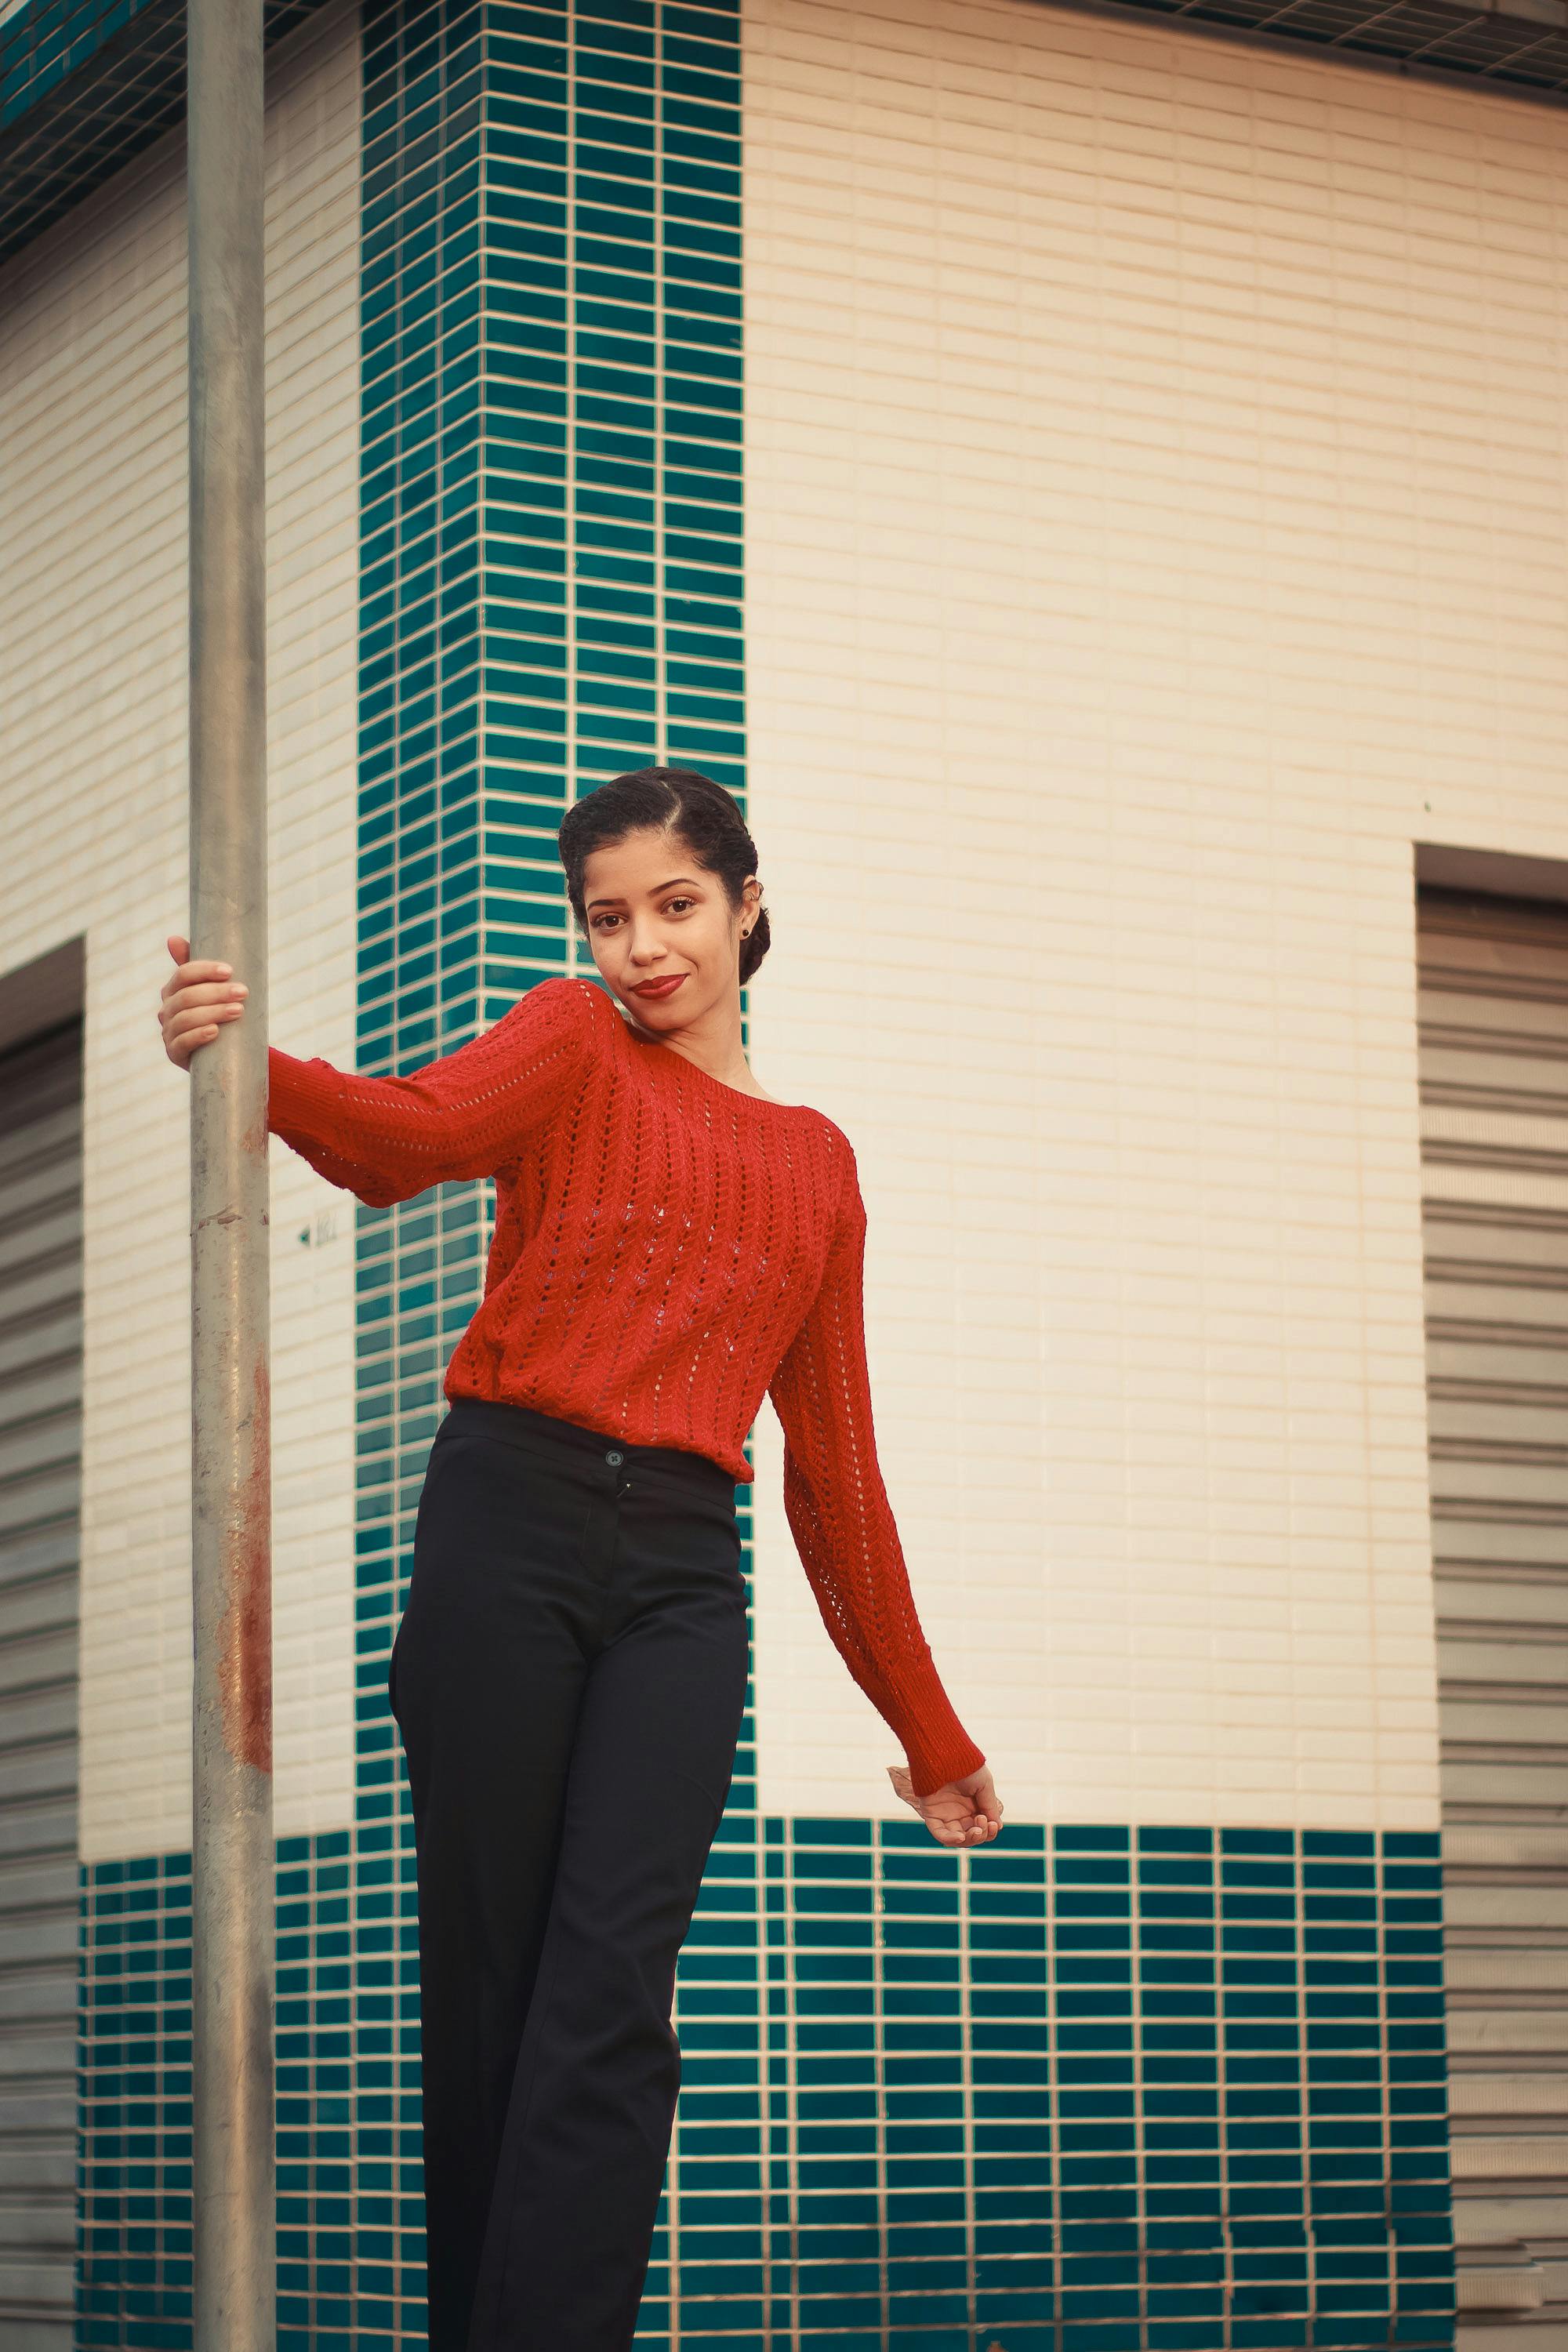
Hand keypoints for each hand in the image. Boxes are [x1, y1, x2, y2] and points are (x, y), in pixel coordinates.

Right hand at [160, 933, 248, 1068]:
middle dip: (216, 993)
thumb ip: (200, 968)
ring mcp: (169, 1032)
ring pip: (186, 1019)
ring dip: (213, 1012)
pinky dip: (198, 1036)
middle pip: (187, 996)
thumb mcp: (212, 990)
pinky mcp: (174, 1053)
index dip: (205, 971)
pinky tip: (215, 1031)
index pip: (184, 974)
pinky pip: (182, 1043)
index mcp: (173, 990)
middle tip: (243, 992)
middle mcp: (167, 1010)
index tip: (230, 971)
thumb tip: (172, 939)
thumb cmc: (216, 1014)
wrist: (219, 1053)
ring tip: (238, 1010)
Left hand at [887, 1762, 1002, 1847]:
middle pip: (972, 1836)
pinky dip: (950, 1839)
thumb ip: (990, 1806)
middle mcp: (959, 1812)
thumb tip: (998, 1826)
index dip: (990, 1831)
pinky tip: (960, 1837)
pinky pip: (940, 1833)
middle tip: (983, 1821)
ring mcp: (945, 1814)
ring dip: (969, 1840)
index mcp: (973, 1806)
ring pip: (958, 1838)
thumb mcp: (984, 1786)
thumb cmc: (965, 1766)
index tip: (993, 1823)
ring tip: (976, 1830)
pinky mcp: (932, 1814)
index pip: (983, 1828)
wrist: (946, 1754)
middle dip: (981, 1835)